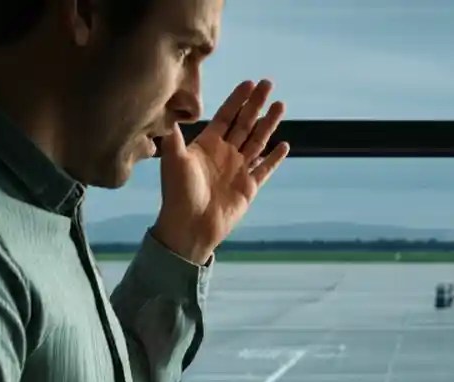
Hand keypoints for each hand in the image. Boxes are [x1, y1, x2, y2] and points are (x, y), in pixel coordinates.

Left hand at [153, 79, 289, 264]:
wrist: (190, 226)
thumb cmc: (178, 193)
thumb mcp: (173, 159)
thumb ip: (174, 135)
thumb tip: (169, 108)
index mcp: (208, 145)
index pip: (225, 116)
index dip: (237, 100)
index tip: (248, 83)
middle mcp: (225, 153)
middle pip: (245, 123)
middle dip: (256, 104)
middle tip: (268, 83)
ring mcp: (239, 169)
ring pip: (258, 140)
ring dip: (269, 123)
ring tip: (280, 105)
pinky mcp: (249, 187)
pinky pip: (265, 169)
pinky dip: (274, 158)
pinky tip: (284, 145)